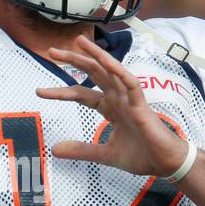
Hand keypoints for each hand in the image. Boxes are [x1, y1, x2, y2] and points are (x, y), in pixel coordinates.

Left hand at [35, 34, 189, 177]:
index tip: (39, 91)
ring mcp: (129, 99)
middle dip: (73, 61)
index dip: (60, 91)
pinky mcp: (141, 104)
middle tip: (51, 51)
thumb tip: (55, 149)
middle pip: (92, 73)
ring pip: (111, 70)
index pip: (81, 94)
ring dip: (95, 55)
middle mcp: (118, 99)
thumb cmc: (142, 156)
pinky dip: (118, 71)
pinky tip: (105, 61)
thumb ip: (81, 150)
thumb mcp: (104, 155)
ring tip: (78, 41)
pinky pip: (130, 83)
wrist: (164, 164)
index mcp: (110, 108)